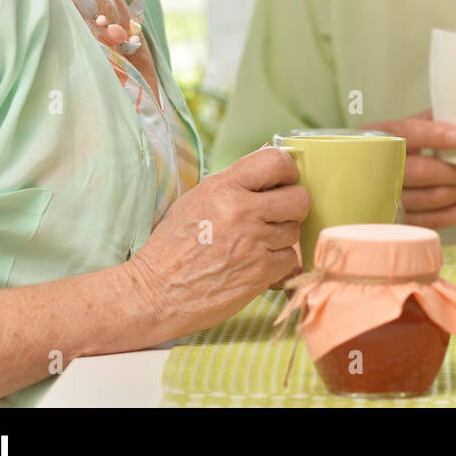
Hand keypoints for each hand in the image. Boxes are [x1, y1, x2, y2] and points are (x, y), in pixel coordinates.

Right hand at [125, 147, 309, 336]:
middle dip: (293, 207)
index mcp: (222, 187)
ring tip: (254, 245)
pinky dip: (276, 264)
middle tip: (276, 216)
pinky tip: (253, 265)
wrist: (155, 294)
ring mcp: (253, 242)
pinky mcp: (260, 272)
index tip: (283, 182)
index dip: (287, 171)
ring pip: (295, 231)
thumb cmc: (172, 247)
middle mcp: (241, 210)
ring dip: (281, 238)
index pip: (276, 161)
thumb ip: (234, 182)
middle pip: (300, 198)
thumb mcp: (196, 200)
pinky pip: (289, 259)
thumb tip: (269, 164)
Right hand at [364, 109, 455, 228]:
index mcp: (381, 136)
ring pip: (428, 197)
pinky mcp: (397, 218)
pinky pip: (427, 219)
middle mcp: (380, 166)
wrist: (359, 173)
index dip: (432, 135)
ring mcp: (386, 195)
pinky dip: (449, 213)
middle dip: (454, 170)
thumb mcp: (403, 126)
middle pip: (421, 170)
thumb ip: (430, 120)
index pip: (405, 133)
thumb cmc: (392, 146)